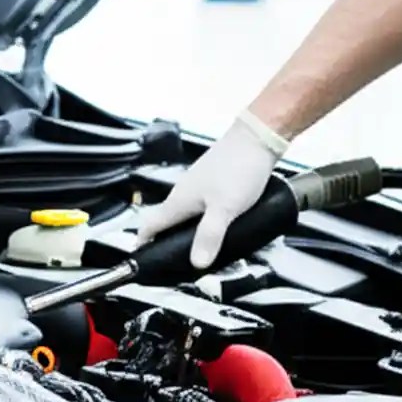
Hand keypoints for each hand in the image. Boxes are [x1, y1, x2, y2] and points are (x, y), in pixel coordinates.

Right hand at [135, 113, 286, 268]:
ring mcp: (197, 187)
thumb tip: (197, 263)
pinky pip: (200, 208)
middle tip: (178, 263)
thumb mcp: (224, 209)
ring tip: (202, 250)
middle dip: (168, 244)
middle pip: (166, 223)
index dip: (143, 245)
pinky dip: (203, 222)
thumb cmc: (239, 169)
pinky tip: (219, 228)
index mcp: (178, 202)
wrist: (257, 138)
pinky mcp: (212, 183)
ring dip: (188, 234)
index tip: (144, 261)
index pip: (149, 226)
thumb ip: (210, 236)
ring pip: (185, 216)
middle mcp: (183, 194)